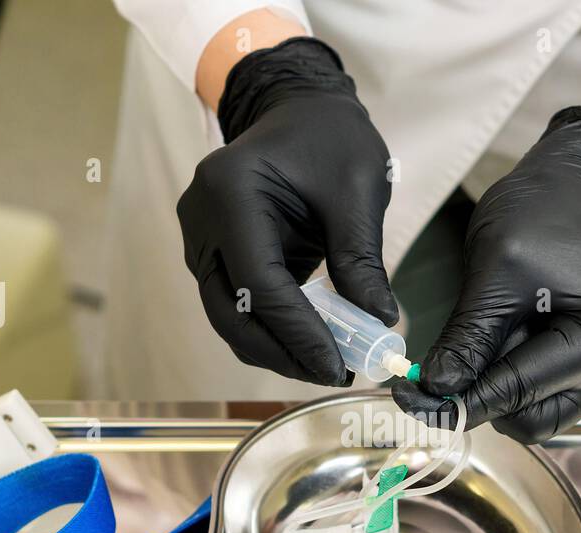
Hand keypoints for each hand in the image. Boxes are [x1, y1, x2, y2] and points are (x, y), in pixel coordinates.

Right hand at [177, 38, 397, 385]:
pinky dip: (272, 332)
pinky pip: (236, 307)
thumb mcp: (357, 190)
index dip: (298, 333)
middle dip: (282, 354)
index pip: (260, 283)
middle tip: (333, 374)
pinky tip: (312, 346)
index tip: (337, 365)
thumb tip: (379, 324)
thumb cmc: (329, 137)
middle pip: (231, 313)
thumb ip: (361, 259)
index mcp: (231, 192)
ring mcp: (201, 241)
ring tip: (328, 365)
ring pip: (228, 318)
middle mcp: (203, 221)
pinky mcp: (213, 256)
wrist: (297, 108)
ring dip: (276, 350)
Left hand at [393, 107, 580, 442]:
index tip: (409, 400)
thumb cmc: (543, 212)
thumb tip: (434, 390)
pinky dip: (507, 384)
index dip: (459, 400)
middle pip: (533, 419)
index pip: (519, 390)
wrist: (574, 184)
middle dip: (481, 400)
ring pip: (535, 416)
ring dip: (494, 395)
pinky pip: (540, 398)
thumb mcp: (494, 273)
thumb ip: (467, 338)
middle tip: (434, 373)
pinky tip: (491, 347)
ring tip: (474, 345)